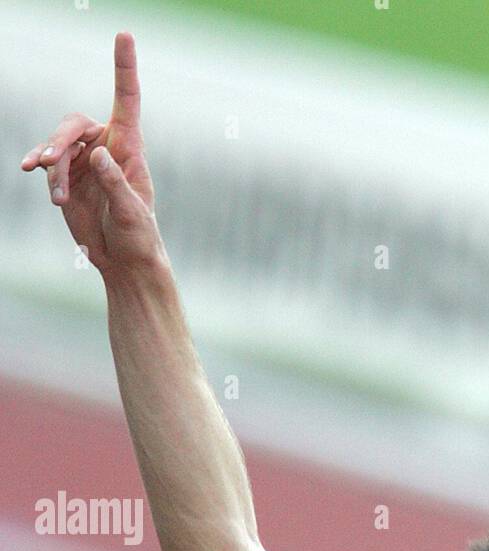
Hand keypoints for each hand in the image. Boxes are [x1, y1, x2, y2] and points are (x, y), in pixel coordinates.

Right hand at [19, 31, 164, 277]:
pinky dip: (42, 170)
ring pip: (57, 145)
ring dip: (52, 167)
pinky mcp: (67, 177)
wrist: (123, 262)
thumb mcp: (131, 213)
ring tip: (57, 198)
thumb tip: (99, 156)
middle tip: (48, 162)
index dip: (124, 67)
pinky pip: (46, 163)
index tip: (124, 35)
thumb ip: (115, 184)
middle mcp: (106, 148)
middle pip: (75, 124)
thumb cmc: (138, 238)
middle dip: (60, 140)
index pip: (127, 100)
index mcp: (130, 149)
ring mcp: (84, 161)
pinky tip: (35, 177)